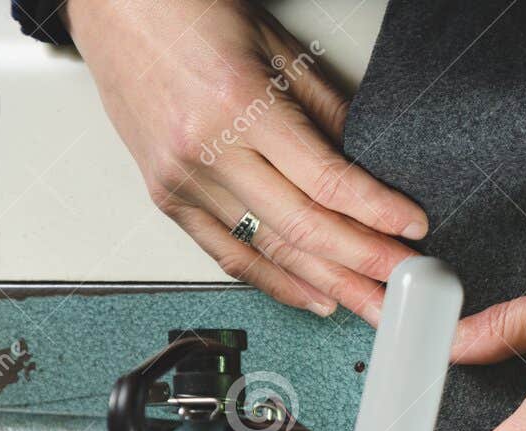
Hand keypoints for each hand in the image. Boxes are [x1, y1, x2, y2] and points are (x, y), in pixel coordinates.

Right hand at [64, 0, 426, 323]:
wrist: (113, 3)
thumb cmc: (188, 12)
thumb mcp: (276, 49)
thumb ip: (327, 113)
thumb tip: (371, 170)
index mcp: (239, 105)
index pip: (326, 180)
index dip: (376, 213)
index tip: (412, 230)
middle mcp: (206, 150)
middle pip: (303, 227)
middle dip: (363, 263)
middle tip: (404, 284)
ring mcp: (181, 179)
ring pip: (269, 250)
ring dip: (328, 284)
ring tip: (371, 304)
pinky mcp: (166, 197)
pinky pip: (228, 254)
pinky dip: (275, 281)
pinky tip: (314, 296)